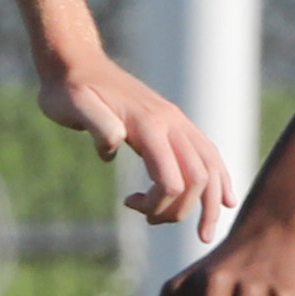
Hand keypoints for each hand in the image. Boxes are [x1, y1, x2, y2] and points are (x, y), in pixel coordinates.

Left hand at [40, 56, 234, 239]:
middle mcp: (171, 123)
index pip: (172, 180)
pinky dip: (219, 179)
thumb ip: (95, 124)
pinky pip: (207, 153)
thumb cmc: (69, 90)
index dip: (157, 205)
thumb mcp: (71, 106)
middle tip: (151, 221)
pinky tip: (225, 200)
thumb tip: (112, 146)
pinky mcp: (174, 122)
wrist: (76, 62)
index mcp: (150, 125)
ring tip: (204, 233)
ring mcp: (176, 121)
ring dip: (210, 203)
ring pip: (211, 166)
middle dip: (182, 211)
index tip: (129, 204)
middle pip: (199, 178)